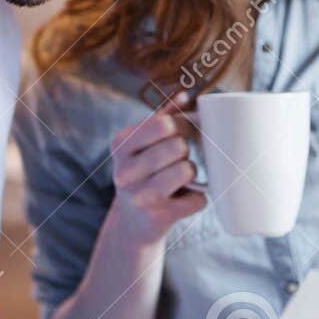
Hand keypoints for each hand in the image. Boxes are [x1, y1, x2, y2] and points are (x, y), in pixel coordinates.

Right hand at [110, 95, 205, 244]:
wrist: (132, 224)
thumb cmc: (143, 174)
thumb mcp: (143, 145)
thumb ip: (162, 118)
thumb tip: (184, 95)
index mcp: (120, 144)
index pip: (165, 124)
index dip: (183, 126)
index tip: (182, 134)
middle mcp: (124, 171)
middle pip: (179, 146)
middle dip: (184, 152)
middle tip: (176, 160)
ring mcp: (139, 196)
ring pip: (187, 170)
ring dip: (191, 173)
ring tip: (180, 179)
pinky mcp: (158, 218)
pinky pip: (198, 199)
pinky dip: (198, 199)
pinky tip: (182, 200)